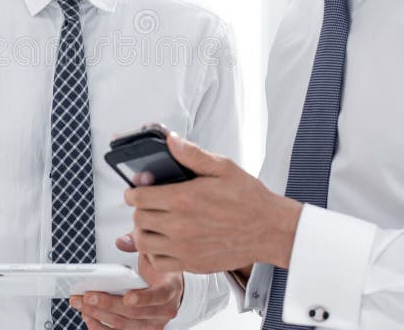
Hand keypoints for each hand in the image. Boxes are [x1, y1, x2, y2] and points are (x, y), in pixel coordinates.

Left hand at [69, 248, 182, 328]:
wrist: (169, 288)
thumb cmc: (159, 270)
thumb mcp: (153, 253)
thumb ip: (138, 244)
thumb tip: (121, 242)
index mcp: (170, 289)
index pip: (159, 296)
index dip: (143, 298)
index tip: (127, 297)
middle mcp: (164, 311)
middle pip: (134, 313)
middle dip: (107, 304)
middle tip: (87, 296)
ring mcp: (152, 325)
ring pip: (124, 326)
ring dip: (100, 316)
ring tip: (82, 305)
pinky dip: (101, 327)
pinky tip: (89, 316)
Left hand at [124, 133, 302, 272]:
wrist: (270, 230)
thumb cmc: (249, 198)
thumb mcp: (222, 167)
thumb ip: (192, 154)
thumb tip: (170, 140)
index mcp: (184, 199)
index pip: (139, 198)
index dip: (133, 192)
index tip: (136, 190)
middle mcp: (180, 226)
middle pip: (138, 219)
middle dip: (138, 210)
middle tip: (147, 205)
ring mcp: (185, 248)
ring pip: (144, 243)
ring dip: (143, 232)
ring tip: (152, 223)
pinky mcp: (192, 264)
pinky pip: (159, 262)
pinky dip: (155, 253)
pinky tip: (164, 242)